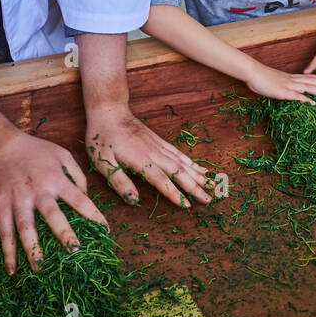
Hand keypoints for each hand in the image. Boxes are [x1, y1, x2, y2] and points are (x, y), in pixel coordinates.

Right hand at [0, 130, 106, 275]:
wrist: (0, 145)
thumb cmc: (35, 150)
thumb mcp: (62, 154)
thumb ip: (77, 174)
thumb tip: (85, 195)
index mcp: (55, 178)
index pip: (79, 199)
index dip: (93, 214)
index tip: (105, 230)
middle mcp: (37, 191)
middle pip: (52, 215)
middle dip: (63, 233)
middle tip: (74, 251)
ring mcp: (17, 199)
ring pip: (25, 227)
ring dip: (32, 248)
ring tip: (40, 268)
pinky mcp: (0, 205)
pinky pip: (4, 232)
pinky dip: (7, 252)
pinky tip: (12, 270)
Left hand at [85, 104, 212, 209]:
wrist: (109, 111)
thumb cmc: (102, 138)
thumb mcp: (102, 162)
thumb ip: (119, 181)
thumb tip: (134, 200)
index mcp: (140, 160)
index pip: (161, 179)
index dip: (174, 193)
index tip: (187, 205)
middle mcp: (154, 153)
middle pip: (179, 172)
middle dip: (195, 187)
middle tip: (209, 200)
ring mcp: (159, 146)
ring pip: (183, 163)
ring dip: (198, 175)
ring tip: (213, 185)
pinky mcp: (160, 142)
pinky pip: (180, 154)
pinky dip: (192, 163)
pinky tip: (202, 170)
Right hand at [245, 61, 315, 103]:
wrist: (253, 73)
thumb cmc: (260, 77)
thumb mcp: (272, 80)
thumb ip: (278, 83)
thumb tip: (281, 86)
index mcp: (288, 77)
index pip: (305, 76)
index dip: (315, 77)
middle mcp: (291, 80)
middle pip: (309, 81)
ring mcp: (288, 85)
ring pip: (307, 87)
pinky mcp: (284, 92)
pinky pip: (297, 96)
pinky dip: (306, 99)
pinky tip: (313, 103)